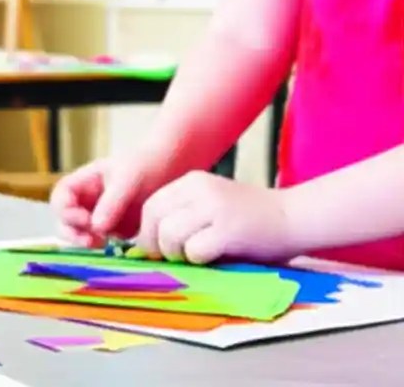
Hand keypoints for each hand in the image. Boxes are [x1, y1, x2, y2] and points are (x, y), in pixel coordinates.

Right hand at [50, 153, 175, 246]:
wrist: (175, 168)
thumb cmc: (147, 164)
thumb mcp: (128, 179)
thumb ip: (112, 202)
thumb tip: (96, 227)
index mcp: (85, 182)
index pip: (62, 196)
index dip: (66, 210)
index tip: (85, 220)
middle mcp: (89, 200)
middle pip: (65, 219)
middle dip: (72, 232)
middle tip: (90, 241)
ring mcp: (101, 216)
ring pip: (81, 233)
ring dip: (85, 241)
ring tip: (103, 244)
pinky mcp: (117, 230)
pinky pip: (104, 241)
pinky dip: (105, 247)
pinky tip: (118, 247)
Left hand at [134, 171, 298, 264]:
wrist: (296, 217)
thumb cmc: (251, 221)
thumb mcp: (210, 207)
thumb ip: (182, 217)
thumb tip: (145, 246)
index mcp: (192, 182)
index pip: (151, 206)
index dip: (148, 232)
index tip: (157, 250)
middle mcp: (200, 188)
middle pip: (154, 219)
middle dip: (156, 245)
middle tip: (174, 258)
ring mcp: (215, 207)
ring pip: (169, 234)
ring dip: (177, 254)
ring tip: (196, 257)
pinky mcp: (229, 229)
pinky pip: (195, 251)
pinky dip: (199, 261)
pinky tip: (216, 258)